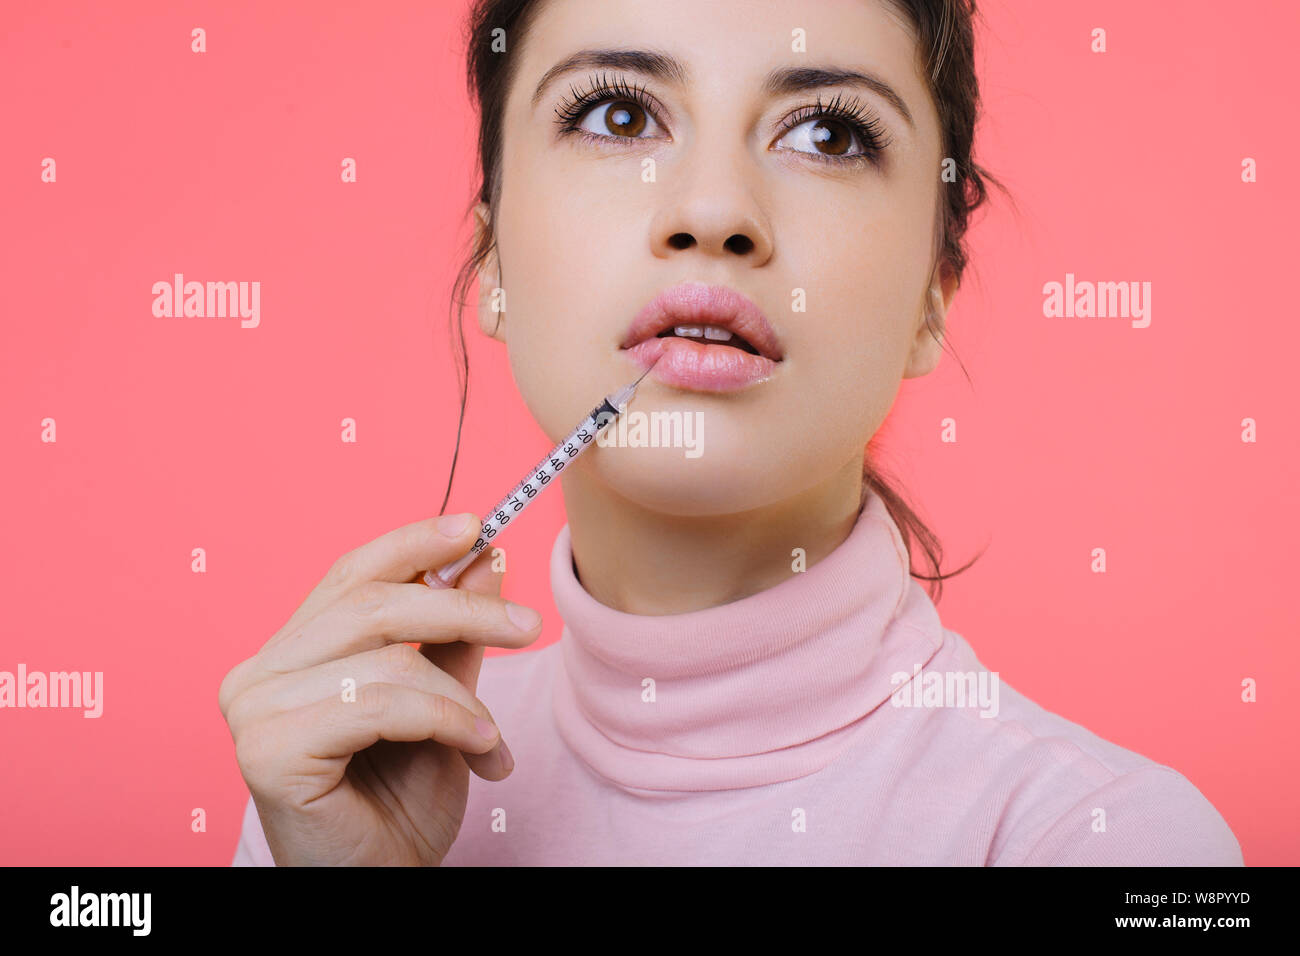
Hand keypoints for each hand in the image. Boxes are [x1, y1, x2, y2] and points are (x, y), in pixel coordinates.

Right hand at [218, 514, 540, 864]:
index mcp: (291, 653)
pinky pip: (380, 705)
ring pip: (385, 656)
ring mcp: (255, 709)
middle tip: (529, 628)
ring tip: (492, 740)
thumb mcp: (443, 703)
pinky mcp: (268, 749)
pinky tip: (476, 751)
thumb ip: (453, 635)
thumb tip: (483, 557)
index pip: (352, 574)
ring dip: (460, 694)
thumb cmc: (400, 804)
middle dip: (463, 608)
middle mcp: (259, 672)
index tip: (478, 526)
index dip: (414, 544)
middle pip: (373, 603)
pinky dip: (444, 720)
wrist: (382, 885)